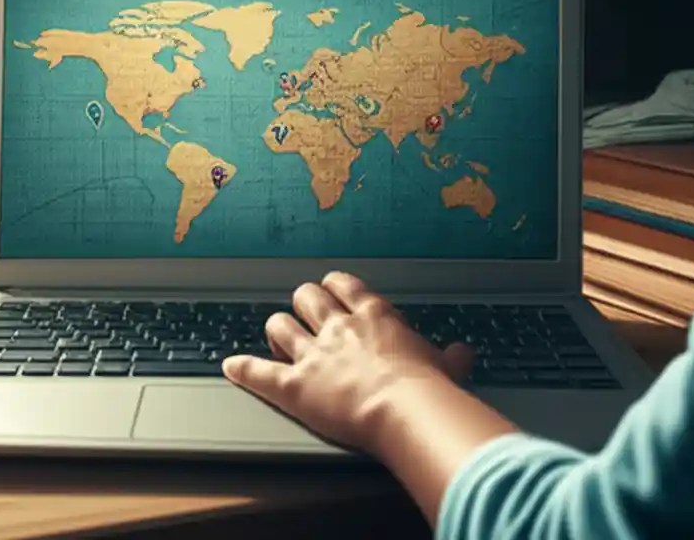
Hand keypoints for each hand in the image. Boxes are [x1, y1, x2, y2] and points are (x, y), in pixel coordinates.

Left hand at [223, 272, 474, 454]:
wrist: (409, 409)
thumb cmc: (431, 390)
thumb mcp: (446, 367)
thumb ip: (449, 358)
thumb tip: (462, 354)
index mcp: (374, 317)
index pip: (343, 285)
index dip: (332, 287)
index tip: (331, 292)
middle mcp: (338, 328)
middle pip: (305, 297)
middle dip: (302, 306)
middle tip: (306, 320)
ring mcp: (312, 355)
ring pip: (279, 325)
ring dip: (276, 332)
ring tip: (277, 342)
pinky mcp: (293, 385)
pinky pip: (258, 371)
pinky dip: (242, 369)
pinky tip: (230, 366)